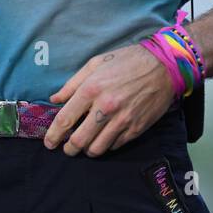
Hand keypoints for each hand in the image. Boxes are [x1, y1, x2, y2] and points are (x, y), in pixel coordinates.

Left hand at [45, 44, 175, 156]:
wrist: (163, 66)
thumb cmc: (127, 61)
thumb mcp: (95, 63)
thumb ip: (72, 84)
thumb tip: (55, 99)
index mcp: (92, 88)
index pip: (65, 119)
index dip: (53, 135)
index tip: (49, 143)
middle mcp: (105, 107)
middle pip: (79, 140)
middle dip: (68, 148)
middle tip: (66, 148)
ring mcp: (122, 120)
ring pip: (96, 149)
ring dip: (86, 151)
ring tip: (84, 146)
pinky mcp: (135, 129)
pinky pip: (114, 146)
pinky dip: (105, 146)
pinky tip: (103, 138)